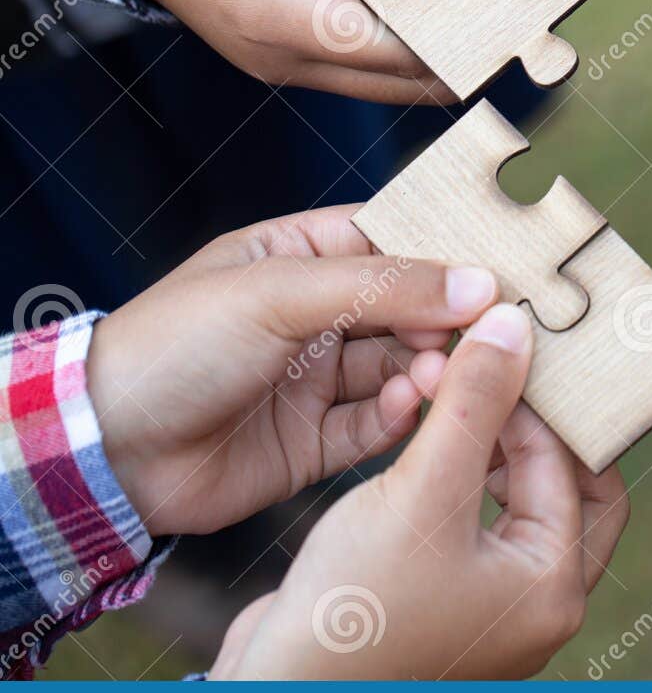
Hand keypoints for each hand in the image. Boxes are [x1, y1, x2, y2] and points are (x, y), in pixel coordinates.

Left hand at [86, 206, 501, 536]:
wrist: (106, 451)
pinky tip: (407, 406)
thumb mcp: (279, 294)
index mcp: (298, 258)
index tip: (503, 265)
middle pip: (408, 308)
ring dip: (428, 368)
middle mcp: (313, 316)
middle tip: (490, 329)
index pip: (392, 241)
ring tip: (440, 373)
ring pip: (400, 367)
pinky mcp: (314, 442)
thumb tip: (480, 282)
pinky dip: (399, 416)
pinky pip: (376, 425)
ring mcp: (315, 379)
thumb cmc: (174, 346)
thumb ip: (384, 286)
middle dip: (448, 318)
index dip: (446, 252)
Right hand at [100, 0, 453, 102]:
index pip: (406, 46)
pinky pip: (373, 56)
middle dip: (476, 33)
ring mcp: (288, 62)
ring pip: (399, 74)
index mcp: (278, 15)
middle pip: (415, 75)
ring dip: (451, 34)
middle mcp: (285, 59)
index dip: (476, 21)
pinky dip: (418, 26)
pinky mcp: (293, 49)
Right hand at [211, 304, 629, 679]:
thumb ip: (472, 405)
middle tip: (506, 376)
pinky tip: (430, 446)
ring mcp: (492, 612)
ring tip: (461, 399)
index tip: (503, 351)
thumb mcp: (422, 491)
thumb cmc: (356, 610)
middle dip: (538, 432)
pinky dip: (463, 485)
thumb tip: (512, 327)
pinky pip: (477, 530)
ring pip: (521, 508)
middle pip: (569, 492)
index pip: (573, 470)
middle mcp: (536, 606)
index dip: (536, 405)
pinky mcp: (448, 607)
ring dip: (496, 452)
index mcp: (553, 588)